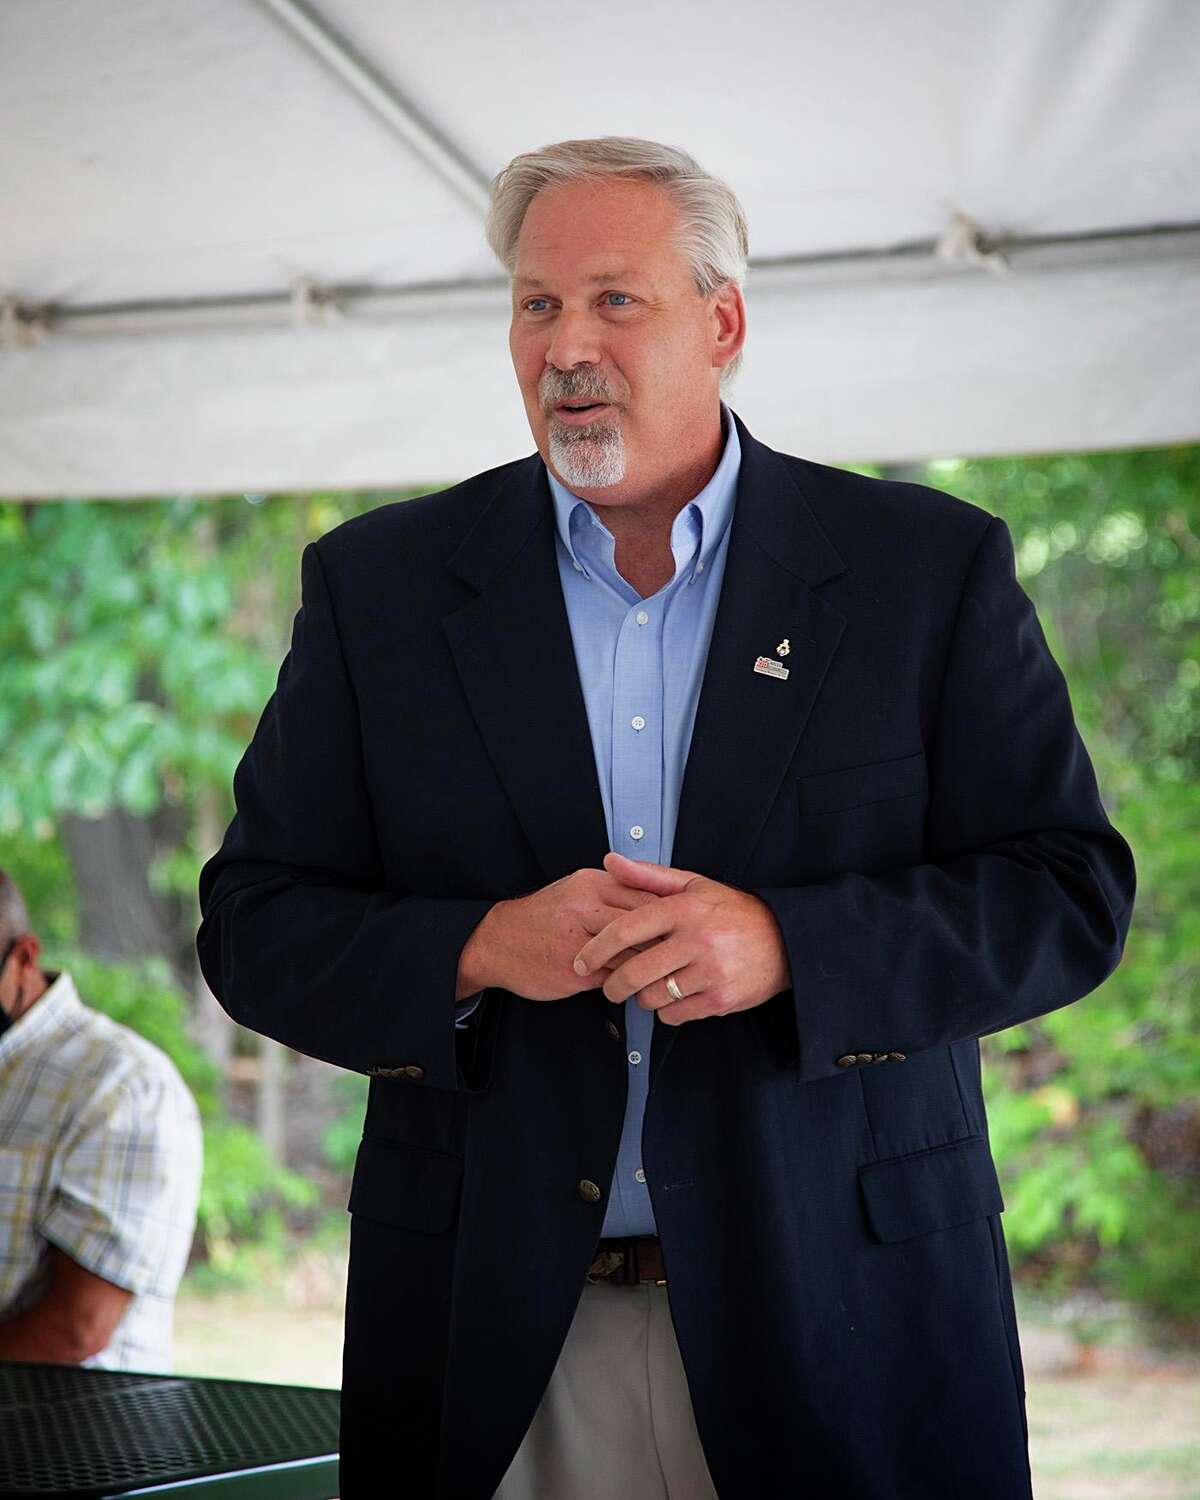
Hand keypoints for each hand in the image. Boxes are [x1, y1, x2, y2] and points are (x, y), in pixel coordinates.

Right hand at [459, 865, 663, 1001]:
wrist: (495, 942)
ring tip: (664, 970)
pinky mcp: (573, 970)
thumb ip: (613, 893)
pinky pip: (615, 977)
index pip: (646, 894)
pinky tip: (637, 983)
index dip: (670, 914)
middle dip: (667, 939)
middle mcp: (585, 907)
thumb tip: (658, 904)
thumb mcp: (575, 890)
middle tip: (682, 951)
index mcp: (591, 883)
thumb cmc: (541, 917)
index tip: (684, 926)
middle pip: (645, 923)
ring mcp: (579, 940)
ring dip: (651, 964)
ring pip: (633, 952)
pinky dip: (629, 982)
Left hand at [571, 851, 790, 1025]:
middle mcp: (697, 940)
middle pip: (633, 972)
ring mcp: (710, 972)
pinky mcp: (720, 999)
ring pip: (651, 997)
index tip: (581, 960)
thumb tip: (609, 861)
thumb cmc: (733, 912)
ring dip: (642, 997)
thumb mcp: (693, 885)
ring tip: (650, 987)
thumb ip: (648, 875)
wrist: (786, 940)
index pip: (626, 929)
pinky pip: (674, 1015)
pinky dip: (666, 1010)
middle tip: (609, 987)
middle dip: (612, 985)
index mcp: (685, 909)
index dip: (597, 948)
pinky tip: (673, 996)